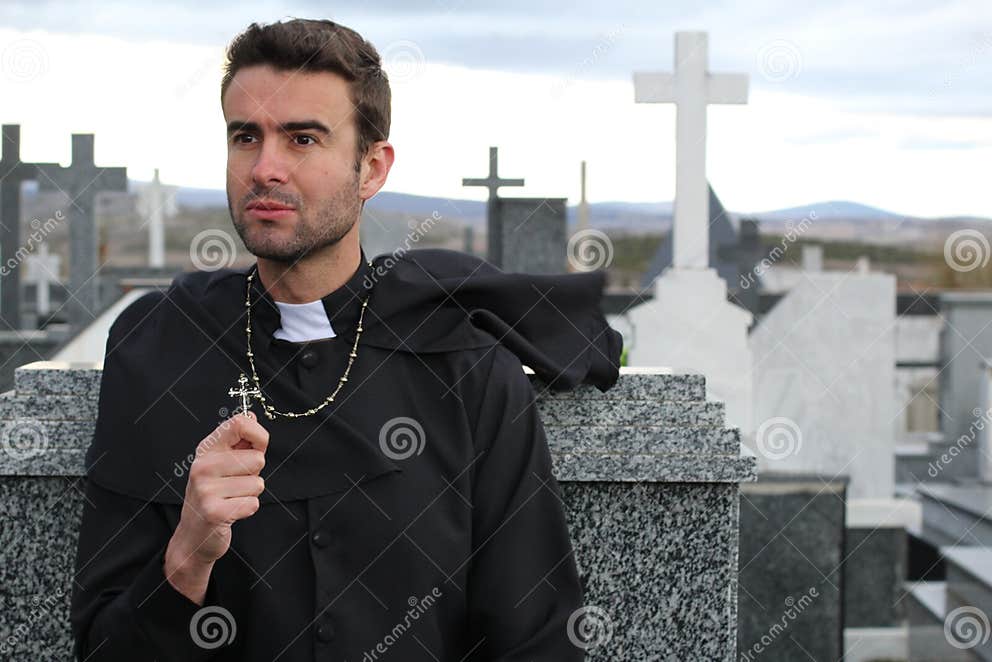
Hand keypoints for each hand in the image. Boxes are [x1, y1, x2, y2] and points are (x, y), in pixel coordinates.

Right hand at [169, 411, 268, 567]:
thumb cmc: (214, 494)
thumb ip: (238, 442)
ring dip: (251, 493)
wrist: (194, 536)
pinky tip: (230, 511)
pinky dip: (248, 509)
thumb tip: (252, 416)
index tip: (256, 448)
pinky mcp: (213, 512)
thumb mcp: (222, 463)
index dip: (259, 435)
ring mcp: (205, 489)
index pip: (239, 423)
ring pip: (258, 483)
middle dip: (254, 474)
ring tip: (231, 498)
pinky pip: (253, 503)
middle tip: (235, 484)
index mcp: (206, 449)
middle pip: (257, 459)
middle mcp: (202, 466)